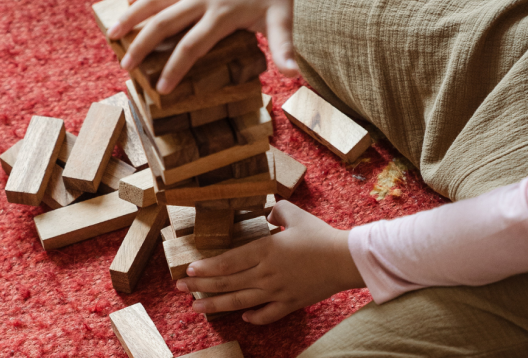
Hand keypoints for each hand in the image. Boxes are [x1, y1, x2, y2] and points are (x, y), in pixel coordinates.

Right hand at [107, 0, 324, 93]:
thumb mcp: (282, 24)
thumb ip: (284, 50)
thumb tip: (295, 77)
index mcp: (223, 14)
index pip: (193, 46)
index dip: (175, 68)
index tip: (161, 89)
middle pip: (165, 22)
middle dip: (143, 46)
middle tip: (125, 68)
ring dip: (131, 15)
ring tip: (112, 35)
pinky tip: (127, 1)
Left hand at [175, 201, 364, 324]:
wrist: (345, 259)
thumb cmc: (321, 235)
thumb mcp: (296, 214)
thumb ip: (277, 210)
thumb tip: (268, 212)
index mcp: (265, 250)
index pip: (228, 261)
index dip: (206, 268)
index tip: (189, 271)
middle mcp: (266, 273)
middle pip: (228, 283)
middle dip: (201, 286)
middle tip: (181, 289)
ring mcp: (278, 291)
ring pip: (241, 301)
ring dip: (217, 305)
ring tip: (198, 307)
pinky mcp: (291, 303)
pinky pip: (268, 314)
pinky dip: (254, 317)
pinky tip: (243, 317)